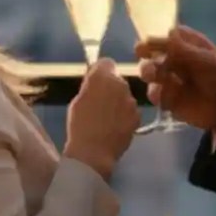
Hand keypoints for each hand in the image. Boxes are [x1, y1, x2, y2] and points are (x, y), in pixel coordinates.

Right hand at [64, 58, 138, 180]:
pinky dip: (125, 116)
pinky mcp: (138, 116)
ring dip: (119, 102)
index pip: (106, 63)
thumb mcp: (77, 101)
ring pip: (125, 96)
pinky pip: (130, 111)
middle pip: (117, 80)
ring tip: (107, 119)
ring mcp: (131, 101)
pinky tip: (116, 127)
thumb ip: (89, 86)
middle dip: (110, 88)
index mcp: (102, 78)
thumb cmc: (79, 125)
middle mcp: (121, 84)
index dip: (101, 72)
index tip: (95, 82)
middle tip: (100, 103)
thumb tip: (95, 79)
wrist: (93, 152)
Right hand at [134, 26, 215, 134]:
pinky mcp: (167, 98)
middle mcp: (174, 59)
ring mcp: (169, 78)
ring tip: (152, 76)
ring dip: (149, 73)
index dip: (155, 40)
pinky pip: (155, 94)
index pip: (164, 37)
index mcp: (185, 45)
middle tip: (145, 58)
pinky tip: (162, 95)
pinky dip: (156, 94)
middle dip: (146, 55)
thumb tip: (166, 32)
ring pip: (149, 73)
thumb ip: (185, 49)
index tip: (148, 44)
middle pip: (151, 53)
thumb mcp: (206, 60)